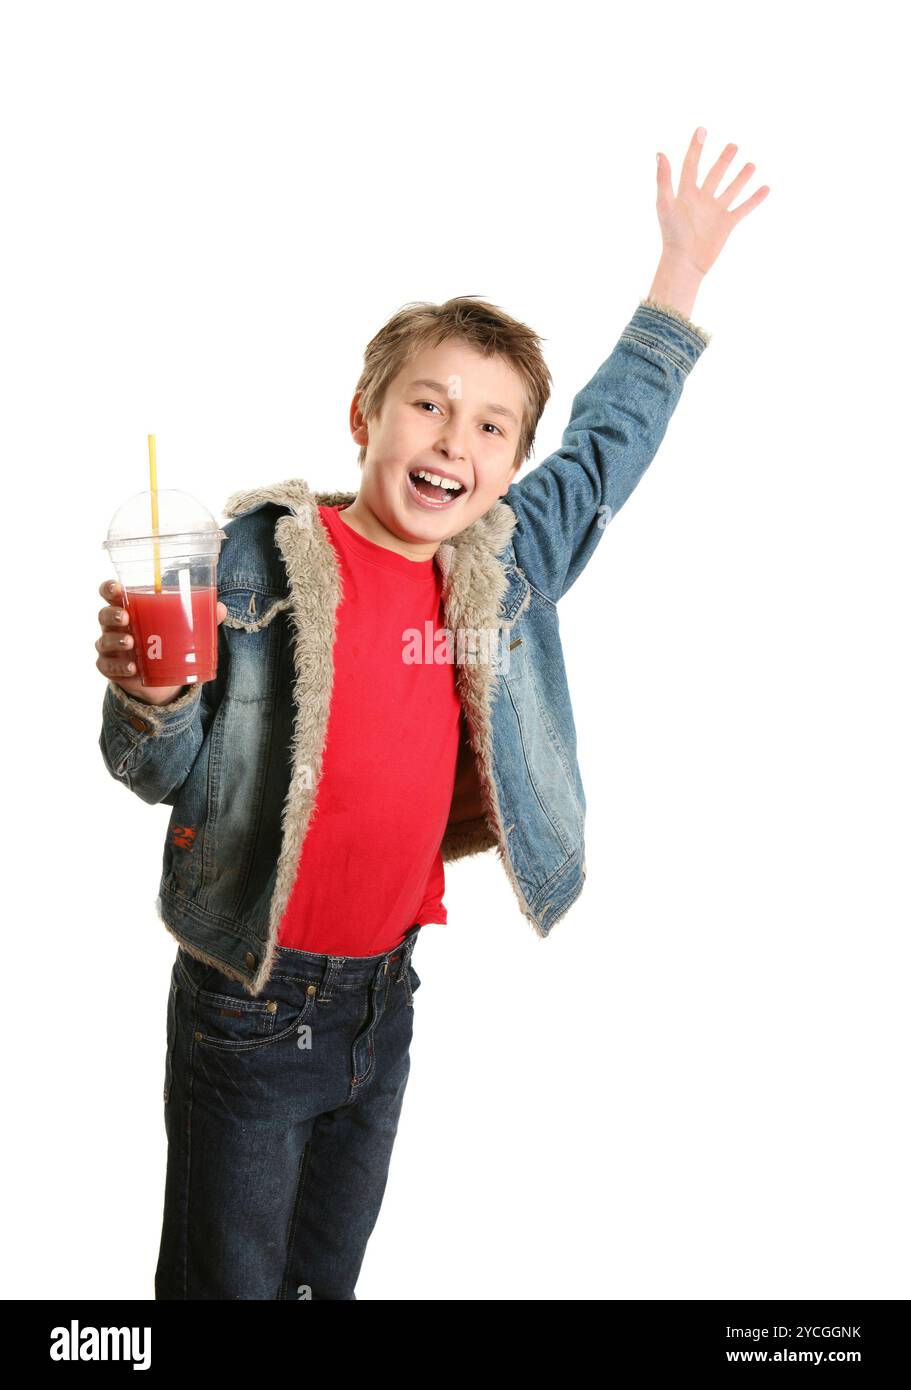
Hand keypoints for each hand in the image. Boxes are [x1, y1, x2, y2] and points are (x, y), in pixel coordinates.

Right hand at [96, 578, 227, 705]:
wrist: (160, 678)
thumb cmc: (165, 640)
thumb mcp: (182, 628)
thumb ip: (199, 617)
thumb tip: (220, 608)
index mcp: (129, 608)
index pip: (111, 593)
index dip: (109, 588)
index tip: (117, 587)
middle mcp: (115, 626)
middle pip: (104, 615)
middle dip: (112, 614)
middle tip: (126, 617)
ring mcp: (110, 648)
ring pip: (104, 641)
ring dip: (116, 640)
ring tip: (131, 642)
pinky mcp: (111, 668)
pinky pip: (108, 666)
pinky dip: (119, 667)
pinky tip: (132, 667)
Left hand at [656, 127, 770, 277]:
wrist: (685, 263)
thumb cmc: (672, 235)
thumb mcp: (666, 204)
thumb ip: (663, 179)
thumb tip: (660, 153)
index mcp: (686, 193)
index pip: (691, 165)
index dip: (696, 148)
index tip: (702, 130)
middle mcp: (701, 200)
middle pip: (714, 175)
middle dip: (724, 160)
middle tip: (733, 146)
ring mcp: (715, 212)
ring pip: (731, 189)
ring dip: (740, 177)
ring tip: (750, 164)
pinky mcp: (726, 224)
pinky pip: (743, 208)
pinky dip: (755, 199)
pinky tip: (766, 188)